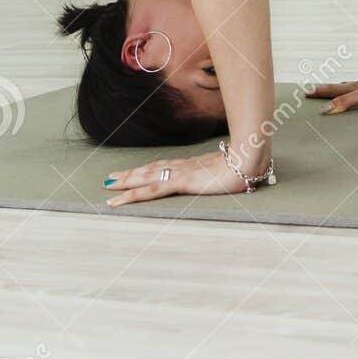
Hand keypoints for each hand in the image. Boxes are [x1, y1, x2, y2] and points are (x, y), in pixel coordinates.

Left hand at [103, 150, 251, 206]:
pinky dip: (132, 194)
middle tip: (111, 179)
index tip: (134, 172)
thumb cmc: (244, 165)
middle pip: (149, 170)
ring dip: (126, 183)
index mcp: (191, 164)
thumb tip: (227, 175)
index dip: (147, 169)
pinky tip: (120, 199)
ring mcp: (179, 173)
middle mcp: (181, 166)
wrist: (248, 159)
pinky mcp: (180, 182)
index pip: (163, 166)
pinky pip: (151, 190)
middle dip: (130, 175)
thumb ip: (222, 173)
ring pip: (145, 178)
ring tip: (109, 187)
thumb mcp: (230, 171)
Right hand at [307, 69, 357, 114]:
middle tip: (313, 91)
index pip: (333, 90)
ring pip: (351, 90)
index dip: (320, 92)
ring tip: (334, 92)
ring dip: (339, 92)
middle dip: (326, 91)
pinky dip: (355, 95)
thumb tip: (326, 110)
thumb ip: (347, 102)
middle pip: (339, 89)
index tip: (306, 92)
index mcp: (356, 88)